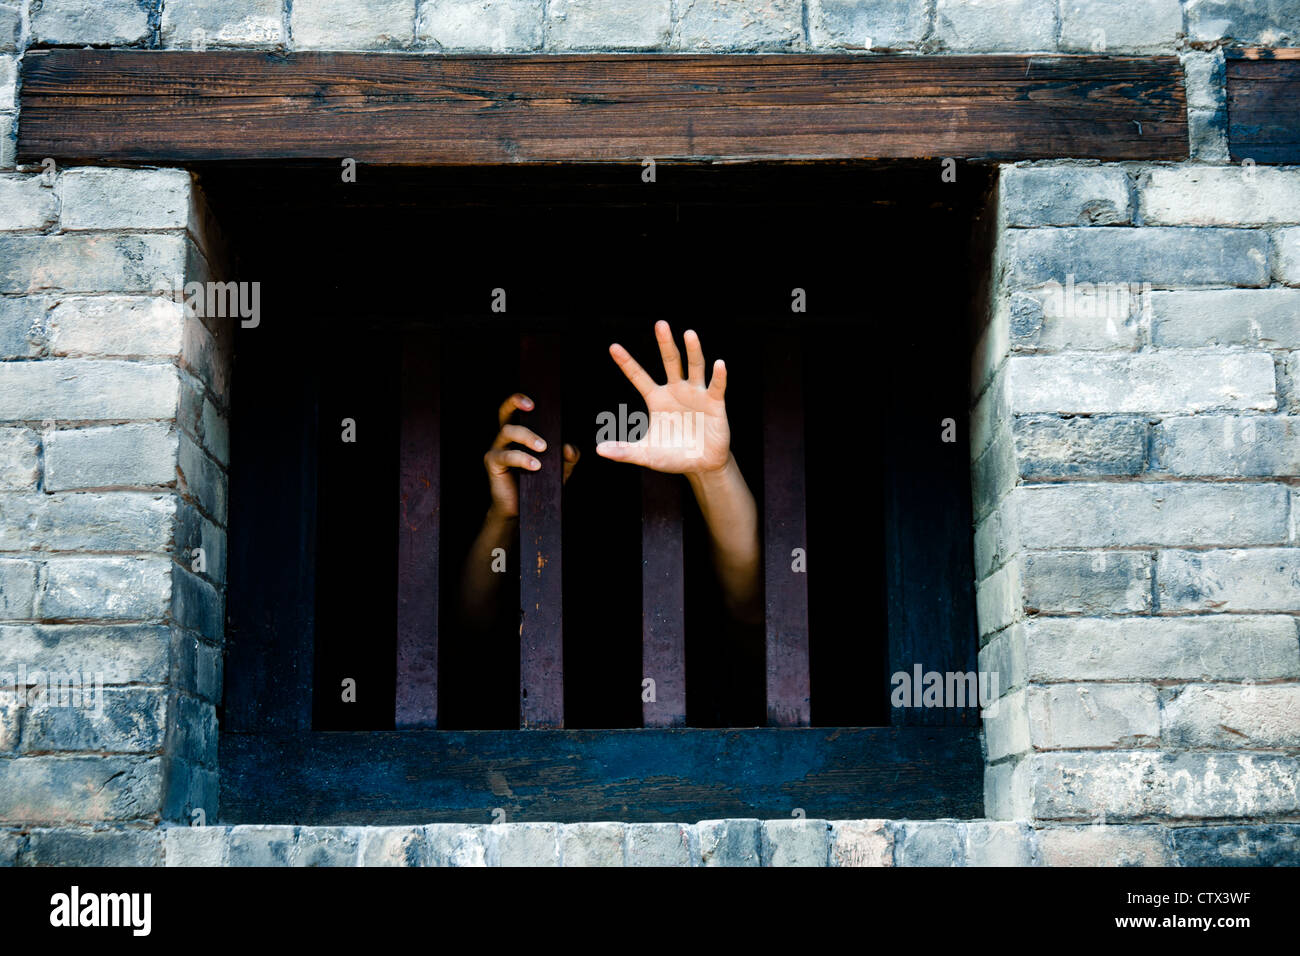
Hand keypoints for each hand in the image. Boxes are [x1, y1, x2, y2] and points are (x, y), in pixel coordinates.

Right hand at [484, 393, 579, 518]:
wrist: (522, 510)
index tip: (535, 401)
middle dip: (515, 402)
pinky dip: (522, 458)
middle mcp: (506, 437)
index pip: (517, 409)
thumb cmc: (539, 483)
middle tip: (531, 406)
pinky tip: (535, 465)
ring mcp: (497, 449)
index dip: (521, 399)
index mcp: (520, 433)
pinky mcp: (493, 463)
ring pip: (508, 431)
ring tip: (543, 448)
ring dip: (527, 436)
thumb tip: (569, 447)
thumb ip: (568, 457)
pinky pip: (506, 455)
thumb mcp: (559, 469)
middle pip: (504, 412)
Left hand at [597, 321, 730, 474]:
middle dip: (665, 344)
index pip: (639, 377)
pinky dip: (718, 376)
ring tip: (689, 333)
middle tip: (660, 324)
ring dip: (693, 351)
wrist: (702, 465)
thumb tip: (598, 450)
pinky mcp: (715, 404)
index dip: (627, 362)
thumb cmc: (673, 455)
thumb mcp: (646, 454)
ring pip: (694, 367)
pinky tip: (719, 364)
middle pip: (670, 362)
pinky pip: (716, 387)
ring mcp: (696, 394)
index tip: (613, 347)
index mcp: (657, 398)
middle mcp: (676, 390)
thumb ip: (624, 451)